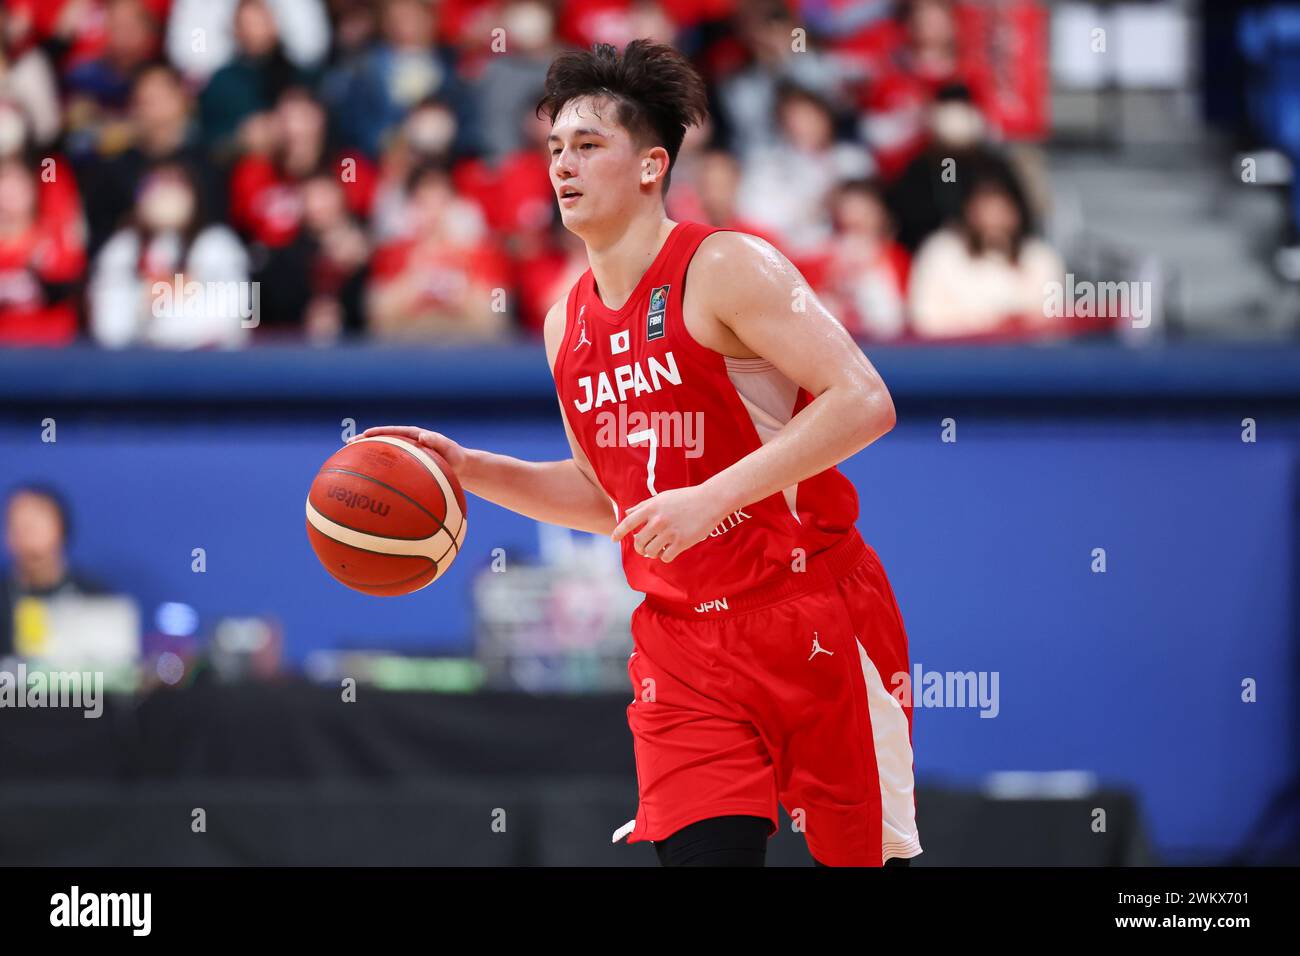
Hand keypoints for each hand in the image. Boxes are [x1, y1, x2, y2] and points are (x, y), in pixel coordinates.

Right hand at [348, 426, 467, 474]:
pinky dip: (379, 472)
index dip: (378, 433)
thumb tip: (422, 436)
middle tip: (348, 444)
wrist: (460, 468)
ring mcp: (405, 456)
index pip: (392, 432)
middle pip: (382, 441)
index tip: (365, 434)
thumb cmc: (455, 457)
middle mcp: (406, 444)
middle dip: (365, 442)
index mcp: (413, 436)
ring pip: (383, 454)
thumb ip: (436, 441)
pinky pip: (391, 469)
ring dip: (368, 455)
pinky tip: (367, 481)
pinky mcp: (407, 468)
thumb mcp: (448, 448)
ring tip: (349, 459)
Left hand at [610, 486, 725, 563]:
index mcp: (651, 508)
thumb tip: (627, 513)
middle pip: (639, 542)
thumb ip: (643, 506)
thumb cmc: (686, 498)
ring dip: (652, 553)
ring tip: (659, 548)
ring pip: (650, 552)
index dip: (618, 532)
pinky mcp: (681, 542)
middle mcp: (658, 521)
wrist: (710, 501)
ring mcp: (669, 532)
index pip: (628, 523)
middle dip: (639, 548)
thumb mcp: (662, 497)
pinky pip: (665, 557)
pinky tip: (669, 551)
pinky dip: (665, 556)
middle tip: (644, 548)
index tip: (613, 539)